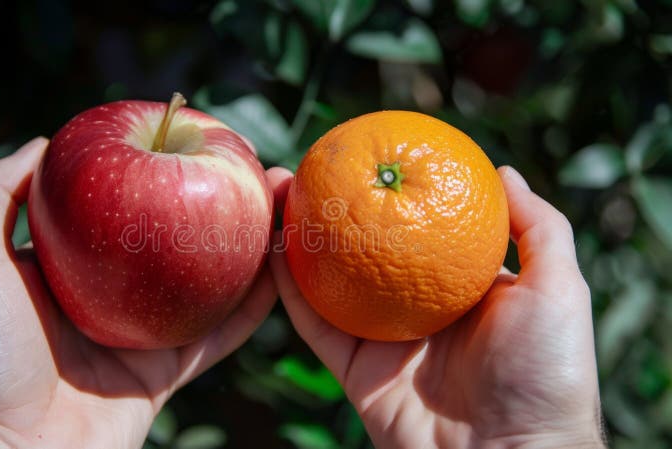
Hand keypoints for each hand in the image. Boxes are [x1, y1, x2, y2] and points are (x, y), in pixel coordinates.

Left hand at [0, 138, 283, 448]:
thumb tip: (45, 140)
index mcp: (73, 264)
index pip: (129, 203)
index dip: (165, 169)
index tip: (199, 134)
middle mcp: (114, 294)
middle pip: (179, 239)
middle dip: (222, 202)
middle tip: (262, 167)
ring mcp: (143, 333)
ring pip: (209, 284)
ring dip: (249, 250)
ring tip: (285, 210)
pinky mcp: (165, 373)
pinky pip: (216, 337)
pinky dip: (251, 310)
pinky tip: (281, 275)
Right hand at [270, 166, 604, 448]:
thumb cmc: (545, 372)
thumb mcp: (559, 289)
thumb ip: (538, 228)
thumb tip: (503, 170)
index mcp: (460, 286)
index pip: (420, 226)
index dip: (394, 190)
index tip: (372, 152)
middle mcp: (417, 307)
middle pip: (367, 247)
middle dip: (335, 207)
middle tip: (310, 165)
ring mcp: (383, 338)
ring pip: (331, 281)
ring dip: (302, 238)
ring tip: (282, 192)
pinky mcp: (354, 370)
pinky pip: (317, 324)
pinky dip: (291, 289)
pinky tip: (274, 247)